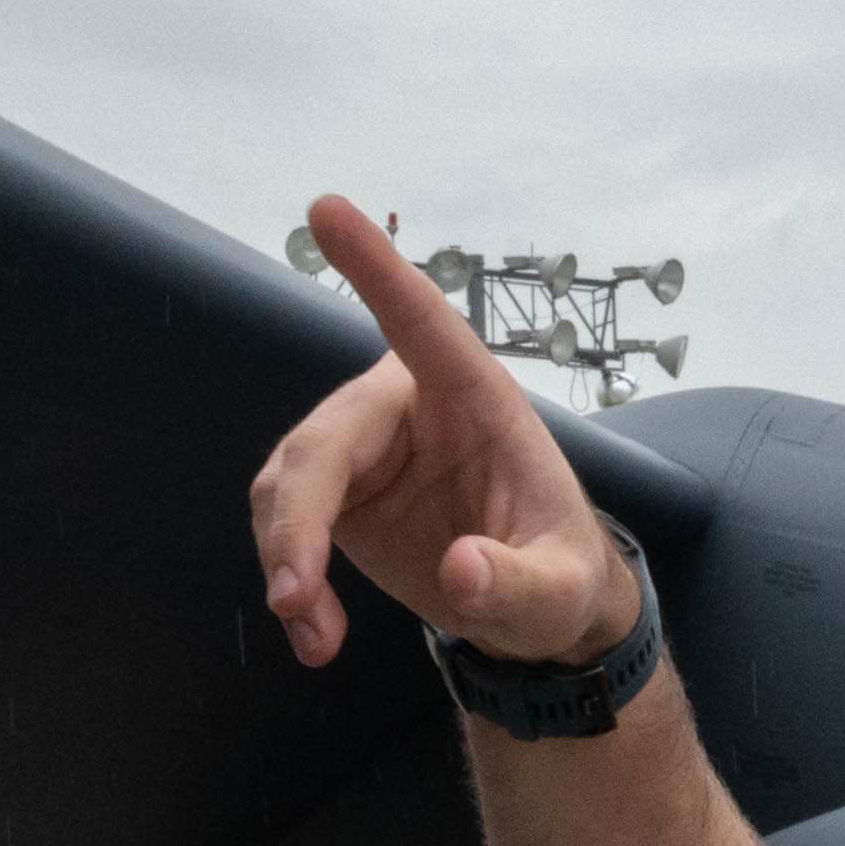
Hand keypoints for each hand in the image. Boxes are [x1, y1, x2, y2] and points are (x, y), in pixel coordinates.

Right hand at [247, 199, 635, 669]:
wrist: (535, 606)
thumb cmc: (561, 576)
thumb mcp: (561, 594)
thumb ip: (520, 583)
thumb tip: (460, 570)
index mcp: (476, 399)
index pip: (422, 322)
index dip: (377, 269)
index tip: (327, 208)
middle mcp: (408, 405)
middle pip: (324, 438)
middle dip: (298, 519)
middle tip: (296, 597)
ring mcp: (364, 446)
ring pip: (288, 482)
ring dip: (288, 560)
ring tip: (316, 637)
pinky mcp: (336, 490)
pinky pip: (283, 519)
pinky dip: (288, 576)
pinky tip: (313, 632)